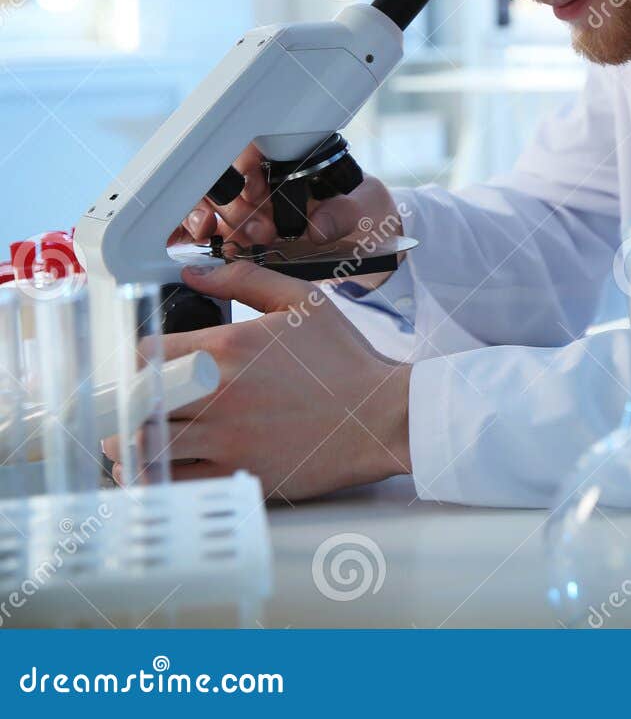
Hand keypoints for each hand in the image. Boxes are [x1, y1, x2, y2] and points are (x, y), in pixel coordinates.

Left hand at [105, 261, 412, 500]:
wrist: (380, 415)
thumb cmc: (345, 361)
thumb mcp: (304, 302)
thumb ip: (244, 280)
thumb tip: (193, 273)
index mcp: (229, 346)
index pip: (144, 353)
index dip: (135, 361)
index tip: (144, 368)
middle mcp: (220, 392)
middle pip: (134, 401)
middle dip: (126, 403)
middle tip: (134, 406)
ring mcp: (228, 437)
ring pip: (145, 445)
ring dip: (133, 442)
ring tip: (141, 438)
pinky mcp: (240, 473)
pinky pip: (176, 481)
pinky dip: (160, 475)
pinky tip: (165, 466)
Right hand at [168, 144, 403, 279]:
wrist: (371, 244)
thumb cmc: (369, 212)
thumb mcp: (368, 206)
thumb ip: (347, 212)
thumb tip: (317, 226)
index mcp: (287, 156)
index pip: (247, 147)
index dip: (240, 168)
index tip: (252, 193)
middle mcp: (260, 177)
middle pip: (218, 178)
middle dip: (230, 205)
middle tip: (262, 232)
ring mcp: (246, 207)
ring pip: (204, 204)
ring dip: (212, 224)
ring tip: (239, 245)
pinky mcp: (239, 237)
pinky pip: (204, 232)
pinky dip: (195, 239)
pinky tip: (201, 249)